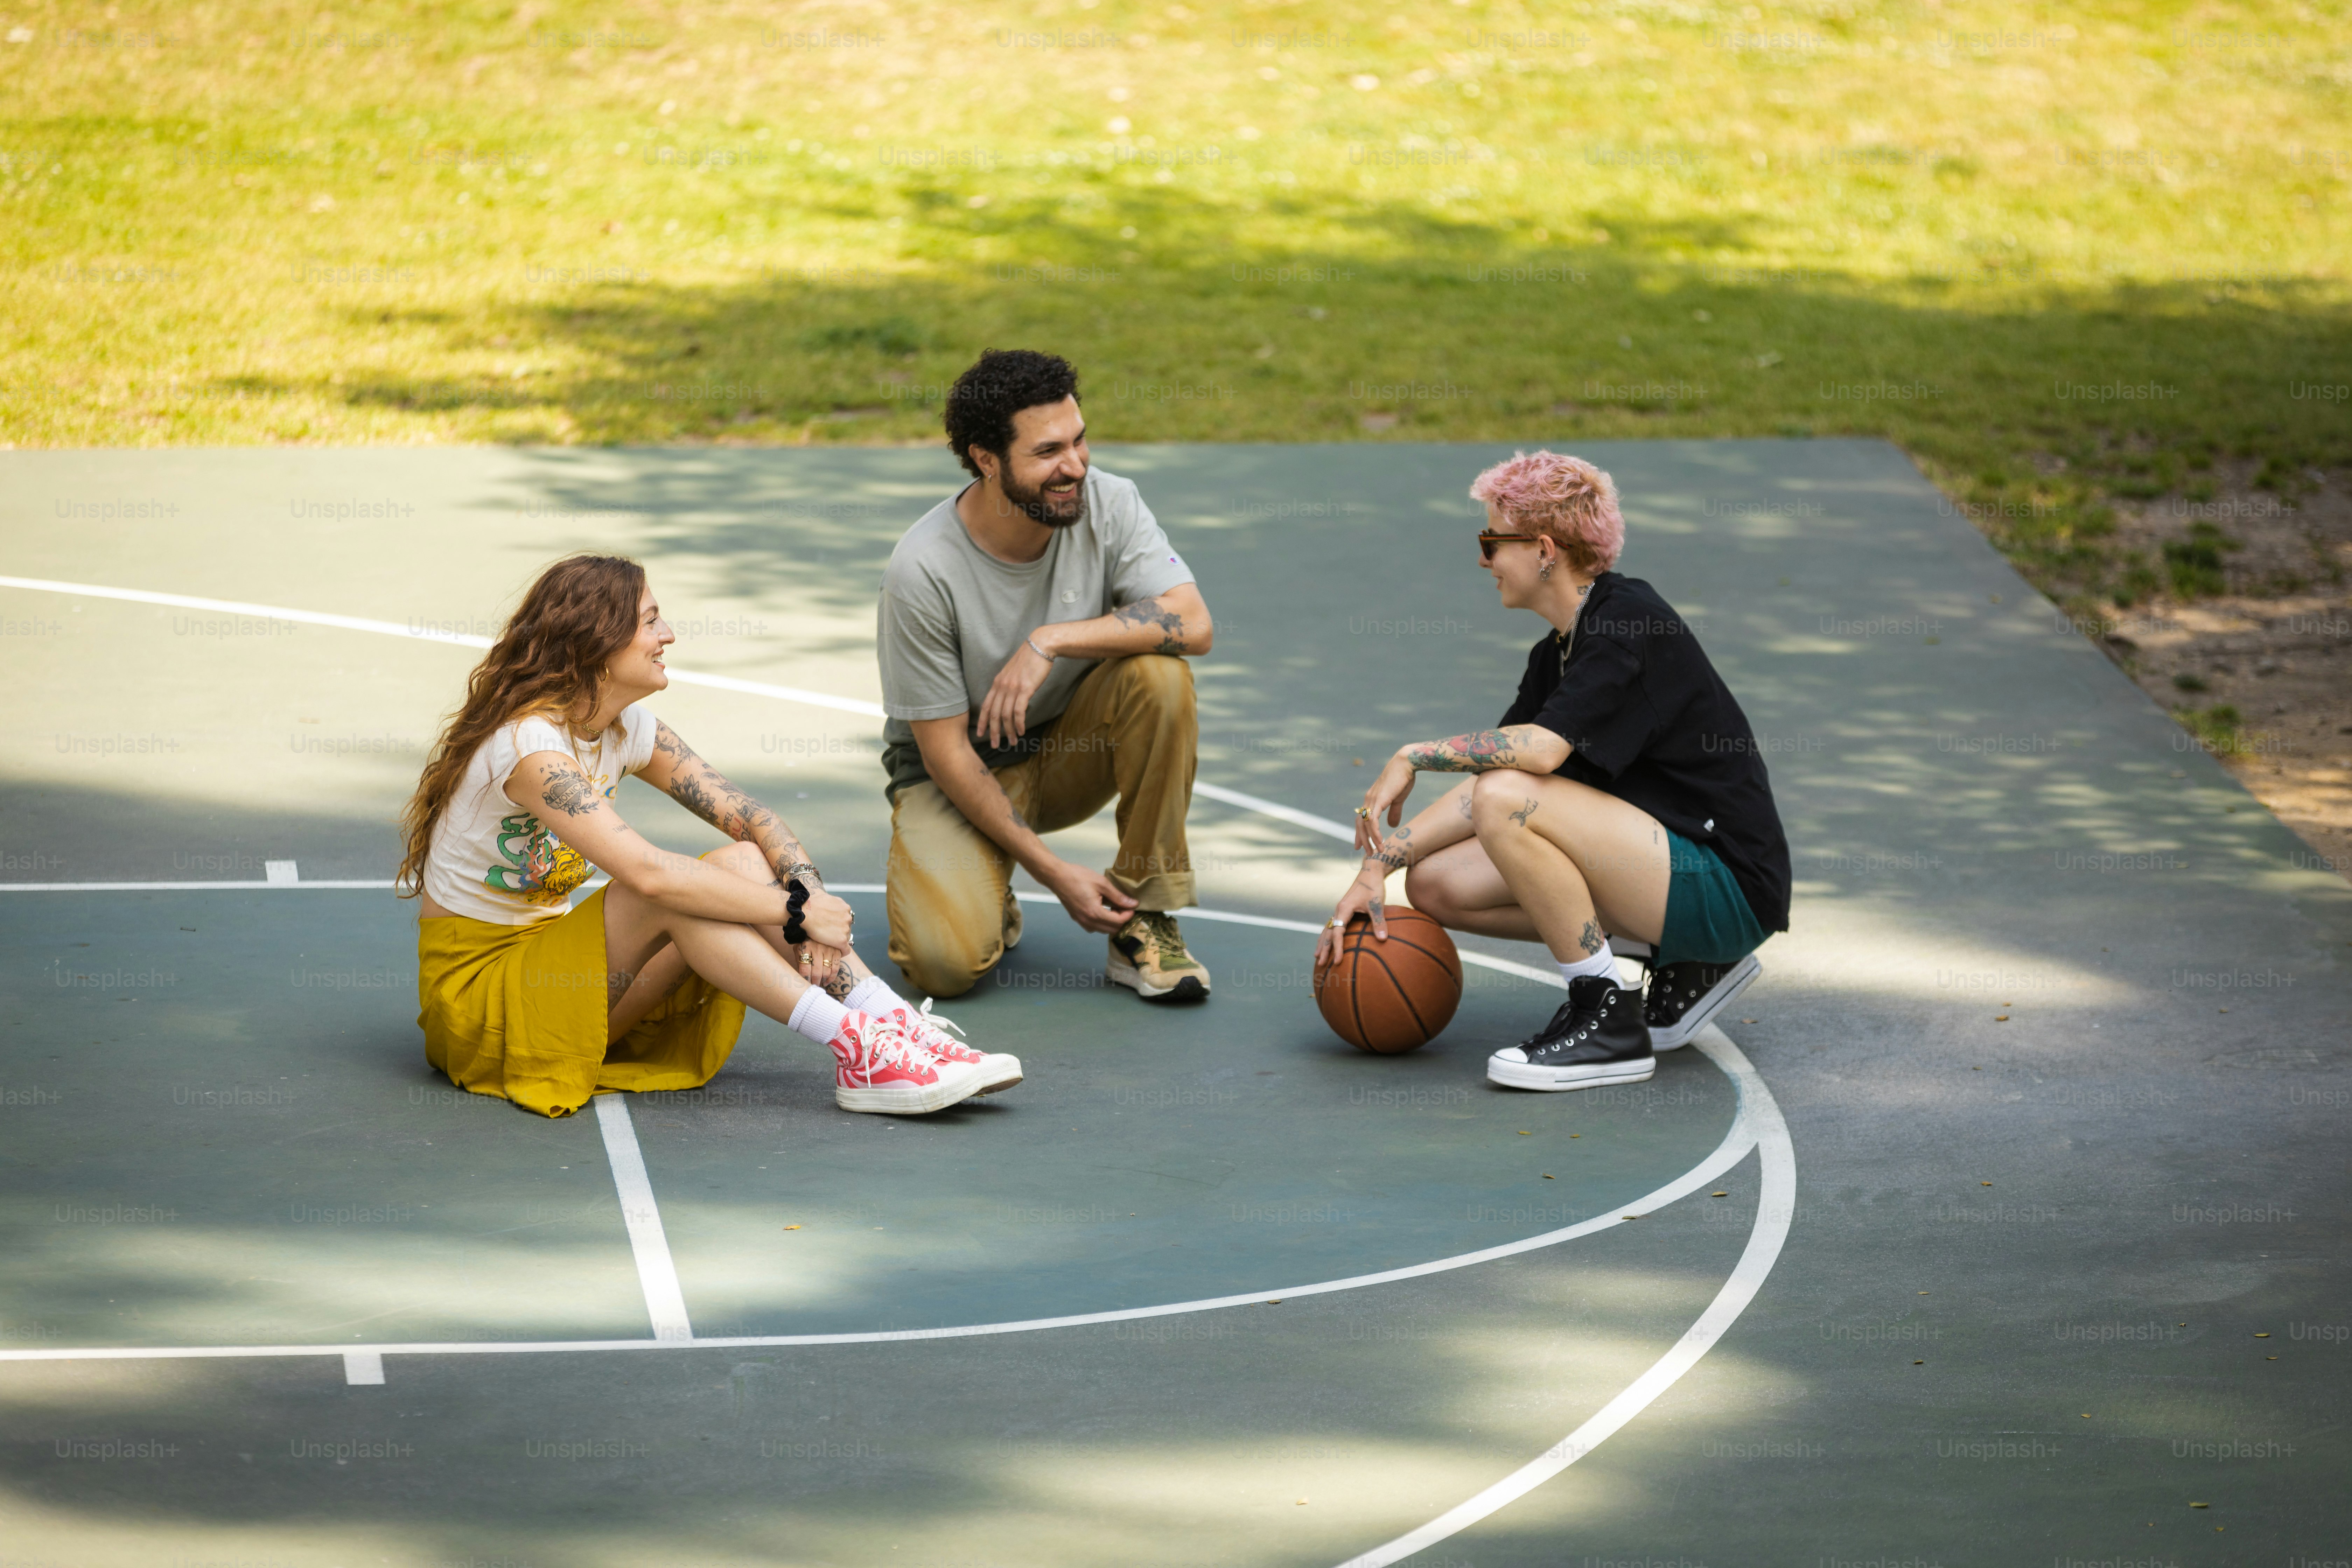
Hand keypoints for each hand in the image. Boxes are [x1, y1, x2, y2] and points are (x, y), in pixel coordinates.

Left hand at [794, 939, 851, 988]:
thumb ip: (799, 960)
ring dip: (823, 981)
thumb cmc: (804, 938)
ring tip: (820, 984)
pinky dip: (832, 976)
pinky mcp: (837, 950)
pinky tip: (828, 980)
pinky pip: (836, 967)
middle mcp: (817, 949)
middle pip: (816, 972)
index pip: (804, 970)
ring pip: (827, 971)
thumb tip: (802, 977)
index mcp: (805, 948)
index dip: (805, 980)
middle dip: (814, 982)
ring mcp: (828, 949)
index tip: (805, 984)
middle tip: (813, 986)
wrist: (814, 922)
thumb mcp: (797, 947)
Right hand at [796, 887, 854, 950]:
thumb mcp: (827, 897)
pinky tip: (837, 953)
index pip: (845, 919)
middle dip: (839, 931)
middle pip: (846, 928)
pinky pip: (846, 949)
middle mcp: (848, 918)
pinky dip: (842, 952)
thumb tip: (833, 906)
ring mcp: (845, 929)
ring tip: (828, 942)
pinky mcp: (841, 940)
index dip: (838, 924)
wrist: (803, 914)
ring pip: (845, 938)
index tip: (832, 927)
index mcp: (845, 908)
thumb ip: (834, 903)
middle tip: (828, 934)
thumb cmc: (811, 905)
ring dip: (838, 940)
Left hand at [976, 635, 1054, 749]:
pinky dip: (1019, 723)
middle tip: (995, 745)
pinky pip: (1018, 711)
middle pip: (994, 714)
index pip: (986, 706)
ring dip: (1008, 731)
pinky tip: (1021, 731)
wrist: (1040, 646)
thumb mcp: (1013, 673)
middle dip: (993, 731)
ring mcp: (1012, 688)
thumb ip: (1008, 686)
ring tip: (1012, 741)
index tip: (980, 734)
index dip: (982, 721)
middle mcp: (1002, 686)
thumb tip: (1009, 699)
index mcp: (997, 682)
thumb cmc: (1029, 659)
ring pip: (1005, 715)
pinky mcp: (1025, 689)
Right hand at [1044, 860, 1137, 934]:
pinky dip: (1102, 922)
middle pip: (1112, 929)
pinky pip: (1093, 927)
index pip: (1118, 922)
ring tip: (1115, 907)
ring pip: (1103, 930)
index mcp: (1095, 913)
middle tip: (1125, 906)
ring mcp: (1081, 922)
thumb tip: (1133, 904)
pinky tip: (1103, 909)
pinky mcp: (1077, 919)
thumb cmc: (1079, 877)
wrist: (1057, 876)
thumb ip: (1118, 897)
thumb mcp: (1102, 884)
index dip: (1128, 915)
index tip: (1132, 905)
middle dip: (1121, 920)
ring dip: (1112, 922)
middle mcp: (1088, 922)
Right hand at [1314, 872, 1388, 976]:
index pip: (1337, 933)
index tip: (1338, 961)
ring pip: (1327, 929)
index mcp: (1343, 909)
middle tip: (1320, 963)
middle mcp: (1338, 910)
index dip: (1337, 948)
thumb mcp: (1377, 904)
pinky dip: (1328, 936)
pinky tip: (1328, 942)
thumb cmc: (1374, 887)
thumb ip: (1379, 921)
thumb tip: (1382, 939)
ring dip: (1322, 943)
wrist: (1371, 872)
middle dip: (1324, 948)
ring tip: (1317, 956)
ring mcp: (1339, 910)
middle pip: (1328, 933)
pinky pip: (1332, 925)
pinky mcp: (1343, 910)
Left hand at [1353, 755, 1416, 855]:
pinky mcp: (1378, 800)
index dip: (1361, 833)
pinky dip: (1376, 832)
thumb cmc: (1403, 779)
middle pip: (1360, 824)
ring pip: (1366, 825)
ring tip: (1378, 851)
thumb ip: (1394, 812)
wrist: (1406, 764)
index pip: (1362, 819)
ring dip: (1371, 840)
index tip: (1361, 845)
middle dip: (1363, 840)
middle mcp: (1368, 800)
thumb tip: (1392, 825)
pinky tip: (1380, 841)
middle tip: (1367, 853)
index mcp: (1371, 800)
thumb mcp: (1397, 799)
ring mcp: (1372, 800)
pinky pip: (1373, 820)